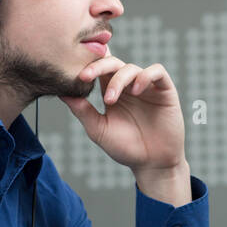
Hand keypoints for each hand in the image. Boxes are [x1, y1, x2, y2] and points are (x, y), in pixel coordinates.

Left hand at [59, 55, 184, 177]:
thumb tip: (61, 92)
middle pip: (113, 62)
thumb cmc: (125, 148)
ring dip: (118, 80)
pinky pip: (157, 71)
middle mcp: (129, 86)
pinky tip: (136, 90)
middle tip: (84, 77)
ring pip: (131, 68)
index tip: (75, 76)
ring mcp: (147, 87)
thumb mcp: (99, 130)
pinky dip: (145, 76)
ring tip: (110, 100)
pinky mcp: (165, 90)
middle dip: (97, 66)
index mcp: (111, 91)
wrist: (153, 164)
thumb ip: (82, 110)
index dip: (88, 65)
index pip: (99, 68)